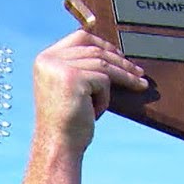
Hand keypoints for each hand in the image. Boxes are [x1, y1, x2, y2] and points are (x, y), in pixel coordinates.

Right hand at [32, 30, 147, 150]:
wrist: (58, 145)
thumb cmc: (67, 122)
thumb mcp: (70, 88)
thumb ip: (80, 68)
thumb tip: (111, 53)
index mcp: (45, 59)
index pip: (80, 37)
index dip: (103, 44)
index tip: (121, 55)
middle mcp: (49, 60)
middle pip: (94, 49)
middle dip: (120, 61)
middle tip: (139, 72)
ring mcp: (60, 68)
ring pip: (103, 64)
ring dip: (122, 78)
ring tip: (138, 86)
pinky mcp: (74, 78)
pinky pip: (104, 80)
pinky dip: (105, 98)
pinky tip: (96, 112)